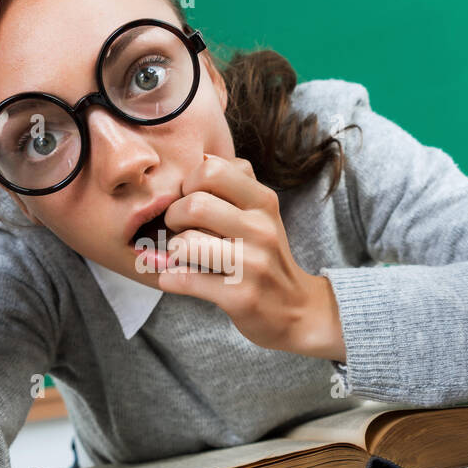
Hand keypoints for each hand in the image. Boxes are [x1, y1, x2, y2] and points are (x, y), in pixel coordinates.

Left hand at [150, 155, 346, 361]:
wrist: (297, 310)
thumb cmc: (266, 256)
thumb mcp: (262, 213)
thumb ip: (235, 184)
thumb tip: (199, 157)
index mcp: (263, 202)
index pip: (211, 169)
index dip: (189, 183)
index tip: (190, 199)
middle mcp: (261, 229)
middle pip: (192, 205)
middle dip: (173, 218)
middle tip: (179, 230)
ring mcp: (252, 264)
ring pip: (185, 243)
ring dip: (173, 251)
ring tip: (182, 256)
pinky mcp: (240, 296)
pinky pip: (184, 280)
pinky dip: (170, 279)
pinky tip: (176, 278)